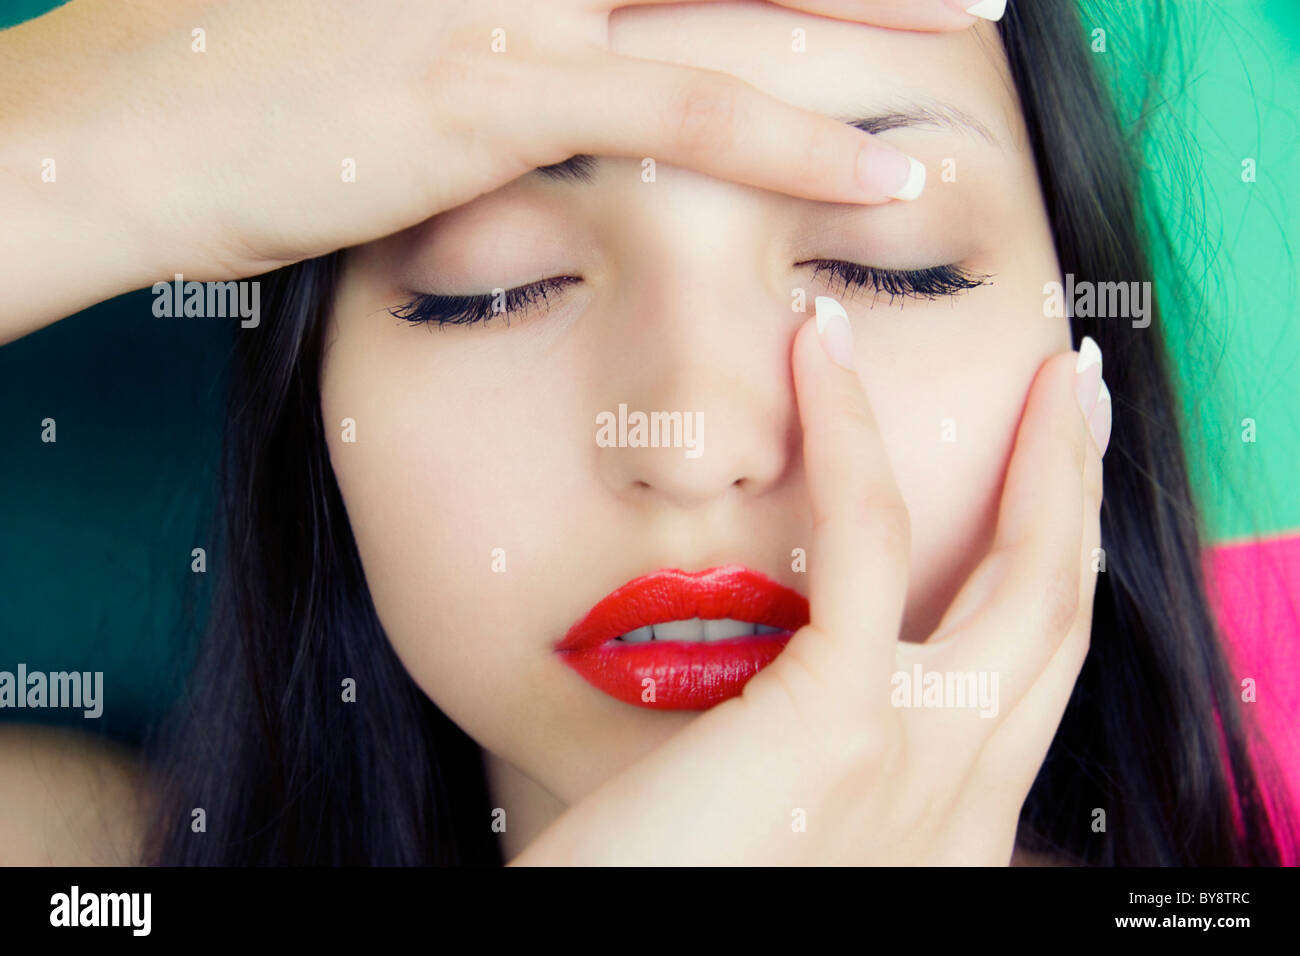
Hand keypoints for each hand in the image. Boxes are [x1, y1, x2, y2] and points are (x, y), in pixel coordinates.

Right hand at [2, 0, 999, 334]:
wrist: (114, 125)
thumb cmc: (228, 82)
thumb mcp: (370, 14)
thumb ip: (485, 19)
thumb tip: (549, 55)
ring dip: (866, 8)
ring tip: (977, 15)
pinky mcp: (491, 88)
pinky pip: (678, 108)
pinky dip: (788, 141)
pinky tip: (882, 169)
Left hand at [511, 300, 1106, 864]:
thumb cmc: (663, 900)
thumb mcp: (773, 843)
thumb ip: (809, 776)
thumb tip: (783, 714)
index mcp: (945, 831)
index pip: (1030, 679)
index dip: (1058, 574)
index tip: (1052, 491)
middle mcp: (958, 804)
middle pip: (1061, 620)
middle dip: (1087, 502)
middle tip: (1080, 400)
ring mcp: (912, 763)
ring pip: (1019, 579)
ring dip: (1042, 459)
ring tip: (1042, 370)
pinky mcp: (836, 723)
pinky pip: (870, 542)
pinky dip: (853, 430)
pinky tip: (825, 348)